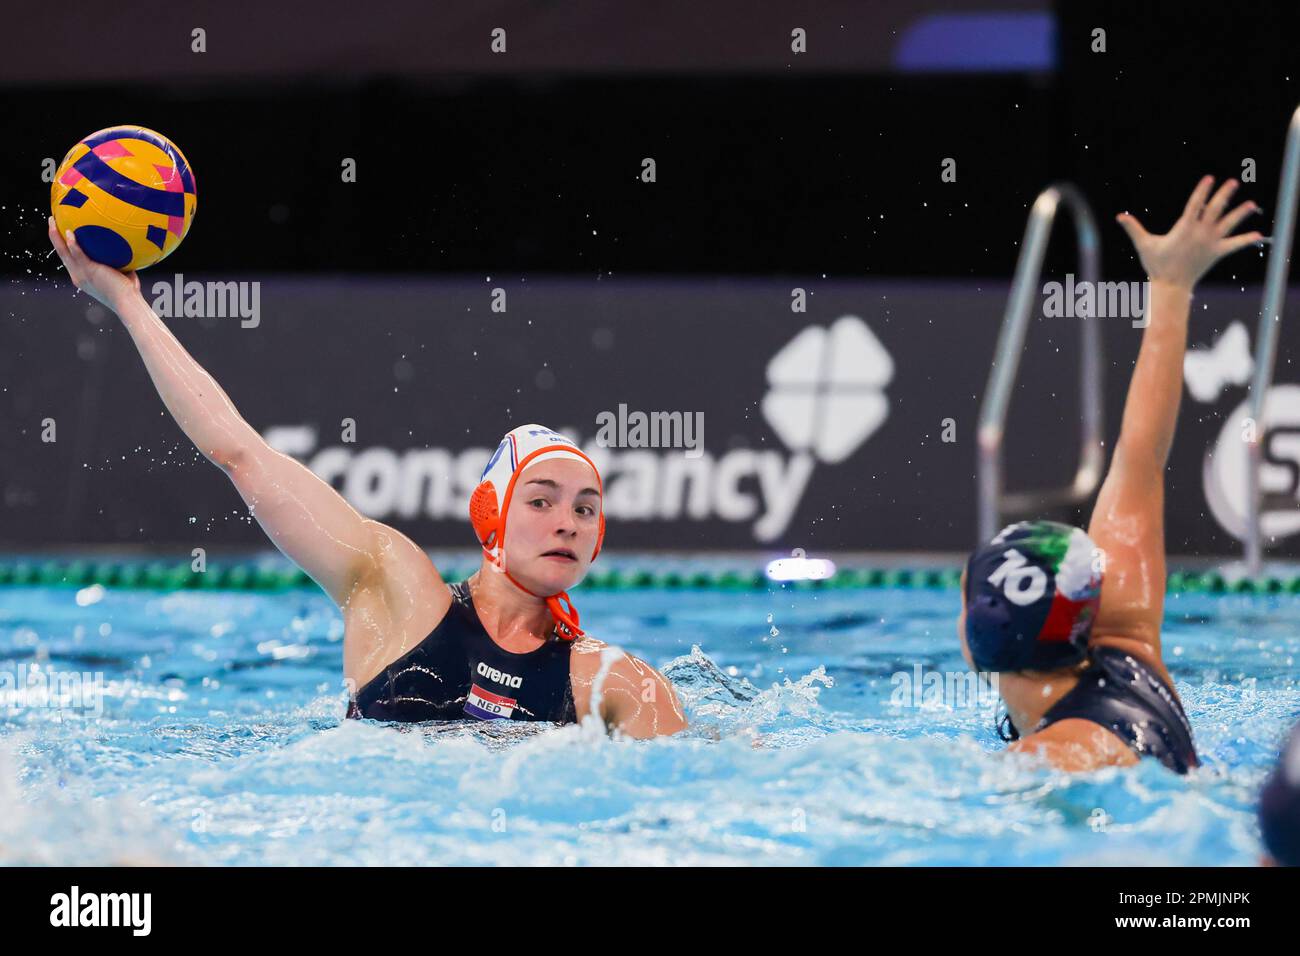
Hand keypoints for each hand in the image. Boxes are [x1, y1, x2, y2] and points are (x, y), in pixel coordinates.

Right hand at [47, 217, 141, 311]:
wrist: (127, 303)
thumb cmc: (129, 293)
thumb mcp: (122, 274)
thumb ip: (120, 263)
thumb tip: (128, 249)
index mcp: (82, 277)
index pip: (69, 258)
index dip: (63, 245)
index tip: (62, 232)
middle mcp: (78, 276)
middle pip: (61, 252)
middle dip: (54, 236)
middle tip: (52, 220)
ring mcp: (81, 274)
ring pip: (63, 252)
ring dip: (56, 235)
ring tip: (53, 220)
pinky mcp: (89, 271)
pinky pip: (77, 254)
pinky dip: (72, 244)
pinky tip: (70, 232)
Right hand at [1115, 176, 1263, 290]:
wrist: (1171, 285)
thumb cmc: (1156, 265)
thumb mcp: (1144, 244)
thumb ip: (1133, 228)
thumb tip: (1119, 216)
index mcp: (1184, 228)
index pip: (1195, 204)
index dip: (1202, 190)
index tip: (1209, 178)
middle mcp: (1201, 233)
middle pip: (1215, 209)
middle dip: (1224, 195)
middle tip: (1233, 182)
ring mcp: (1211, 243)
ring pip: (1228, 224)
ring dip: (1241, 213)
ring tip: (1252, 204)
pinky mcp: (1217, 253)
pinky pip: (1234, 245)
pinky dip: (1245, 240)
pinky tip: (1257, 235)